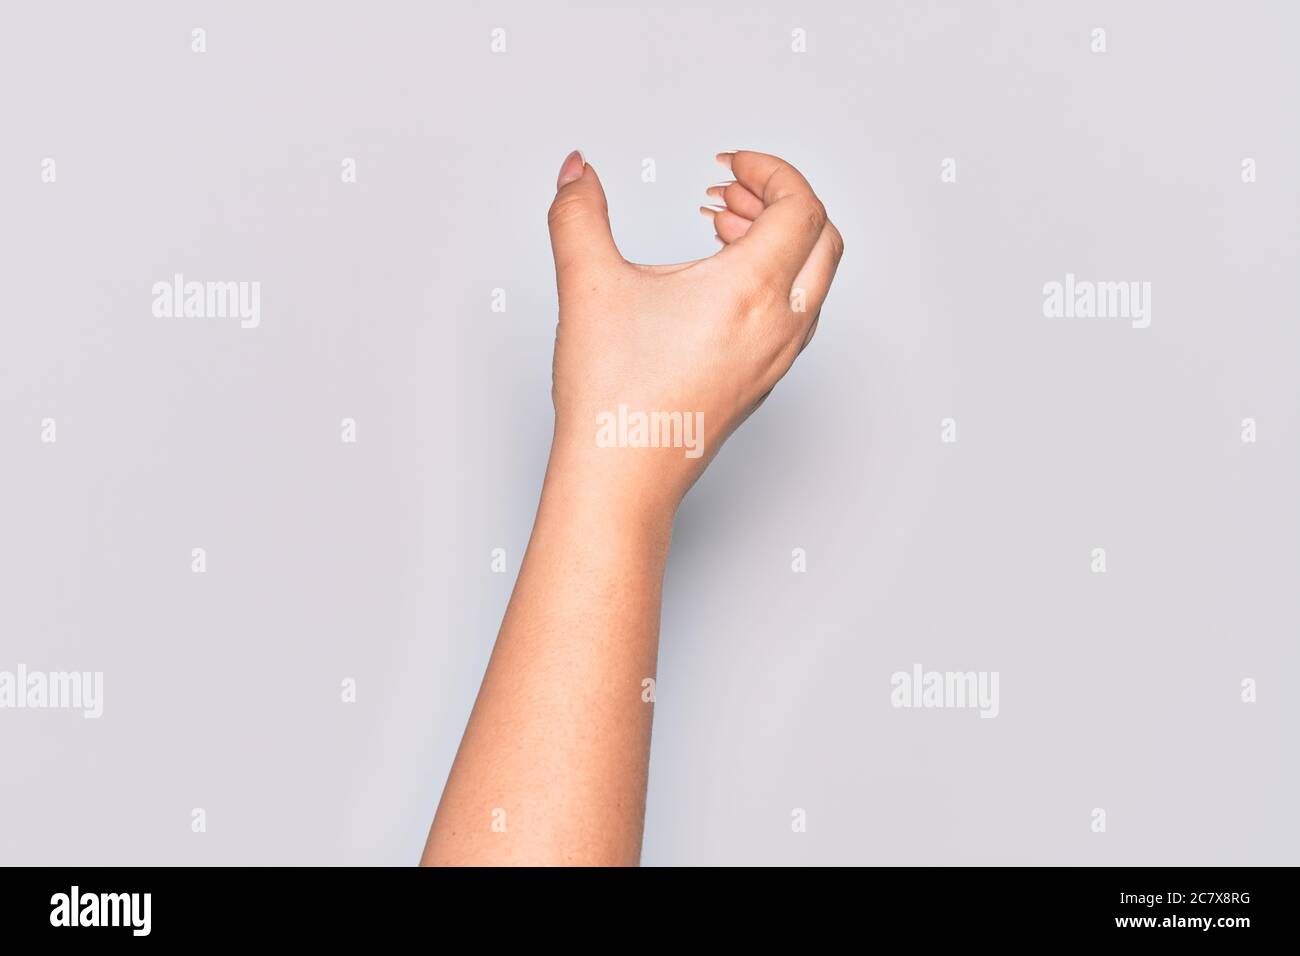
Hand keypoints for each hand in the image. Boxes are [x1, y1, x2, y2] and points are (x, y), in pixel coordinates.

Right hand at [545, 149, 843, 512]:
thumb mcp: (588, 285)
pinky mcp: (763, 382)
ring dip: (776, 239)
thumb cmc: (614, 396)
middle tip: (727, 189)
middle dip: (779, 199)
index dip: (770, 170)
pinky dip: (771, 280)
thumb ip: (578, 213)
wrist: (621, 479)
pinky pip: (793, 314)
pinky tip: (716, 283)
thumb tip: (575, 170)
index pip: (801, 206)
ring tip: (717, 226)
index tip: (729, 163)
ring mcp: (777, 359)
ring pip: (812, 279)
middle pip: (821, 237)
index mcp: (752, 291)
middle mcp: (780, 326)